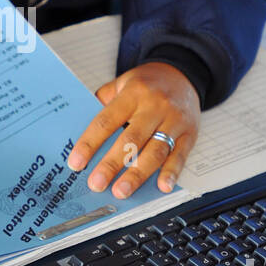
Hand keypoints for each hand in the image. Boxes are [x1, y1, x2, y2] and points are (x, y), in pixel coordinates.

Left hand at [67, 62, 200, 198]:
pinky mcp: (189, 133)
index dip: (90, 143)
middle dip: (112, 164)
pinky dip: (171, 172)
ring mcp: (174, 120)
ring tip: (122, 190)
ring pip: (155, 150)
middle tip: (97, 184)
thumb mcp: (122, 83)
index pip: (106, 121)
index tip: (76, 163)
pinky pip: (180, 155)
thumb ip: (103, 103)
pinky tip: (162, 186)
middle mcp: (154, 106)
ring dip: (137, 174)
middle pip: (130, 139)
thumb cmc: (147, 84)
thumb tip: (79, 130)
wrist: (183, 75)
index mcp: (133, 94)